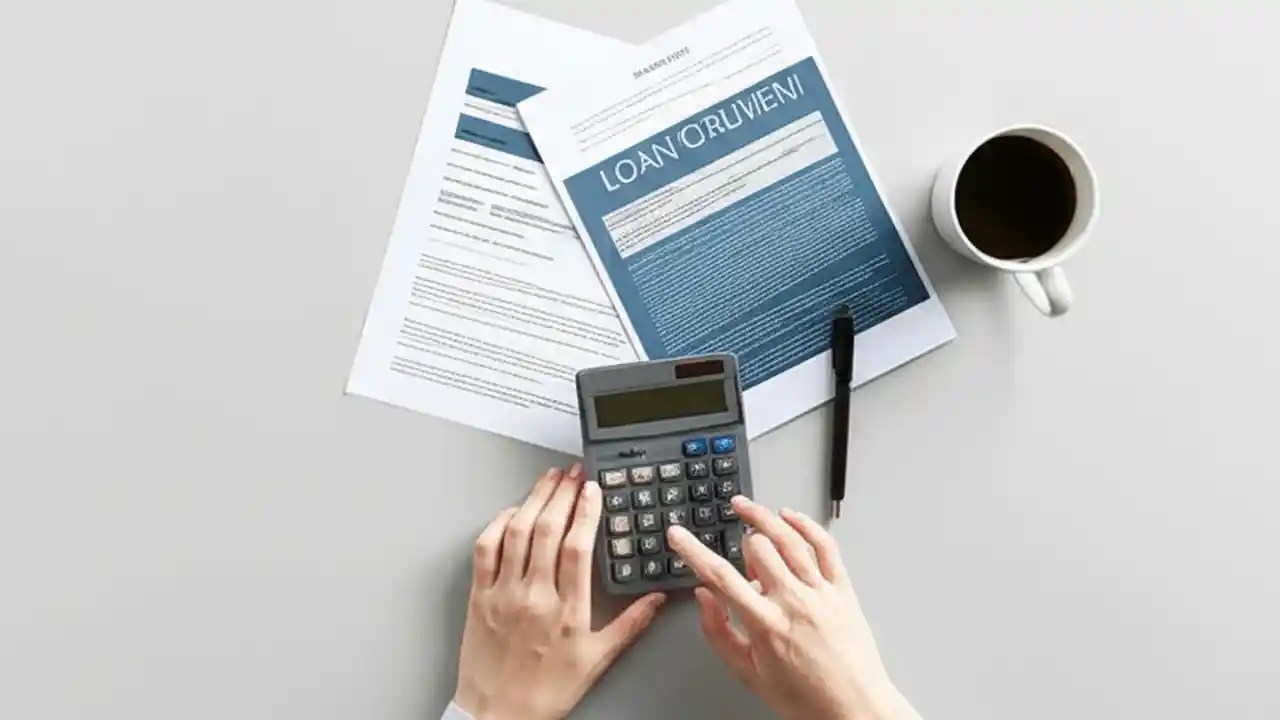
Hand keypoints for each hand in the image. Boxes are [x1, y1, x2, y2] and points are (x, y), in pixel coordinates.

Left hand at [453, 465, 666, 719]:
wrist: (496, 715)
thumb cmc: (544, 692)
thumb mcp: (596, 660)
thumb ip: (629, 624)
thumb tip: (655, 599)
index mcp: (567, 611)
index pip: (578, 547)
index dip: (586, 512)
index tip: (593, 490)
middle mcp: (533, 596)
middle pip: (547, 530)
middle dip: (562, 493)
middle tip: (573, 474)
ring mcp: (502, 593)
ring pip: (516, 532)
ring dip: (534, 499)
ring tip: (548, 480)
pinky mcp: (478, 596)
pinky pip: (484, 549)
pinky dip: (497, 523)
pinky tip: (512, 511)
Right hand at [668, 497, 920, 719]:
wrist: (855, 709)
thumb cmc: (805, 697)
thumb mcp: (749, 673)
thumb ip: (719, 632)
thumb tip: (703, 598)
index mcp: (765, 624)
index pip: (720, 576)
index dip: (693, 550)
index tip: (678, 535)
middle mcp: (793, 602)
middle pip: (758, 548)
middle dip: (739, 534)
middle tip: (731, 533)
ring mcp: (821, 593)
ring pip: (789, 539)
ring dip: (764, 516)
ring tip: (747, 507)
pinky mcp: (843, 590)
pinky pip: (825, 546)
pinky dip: (806, 525)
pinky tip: (790, 516)